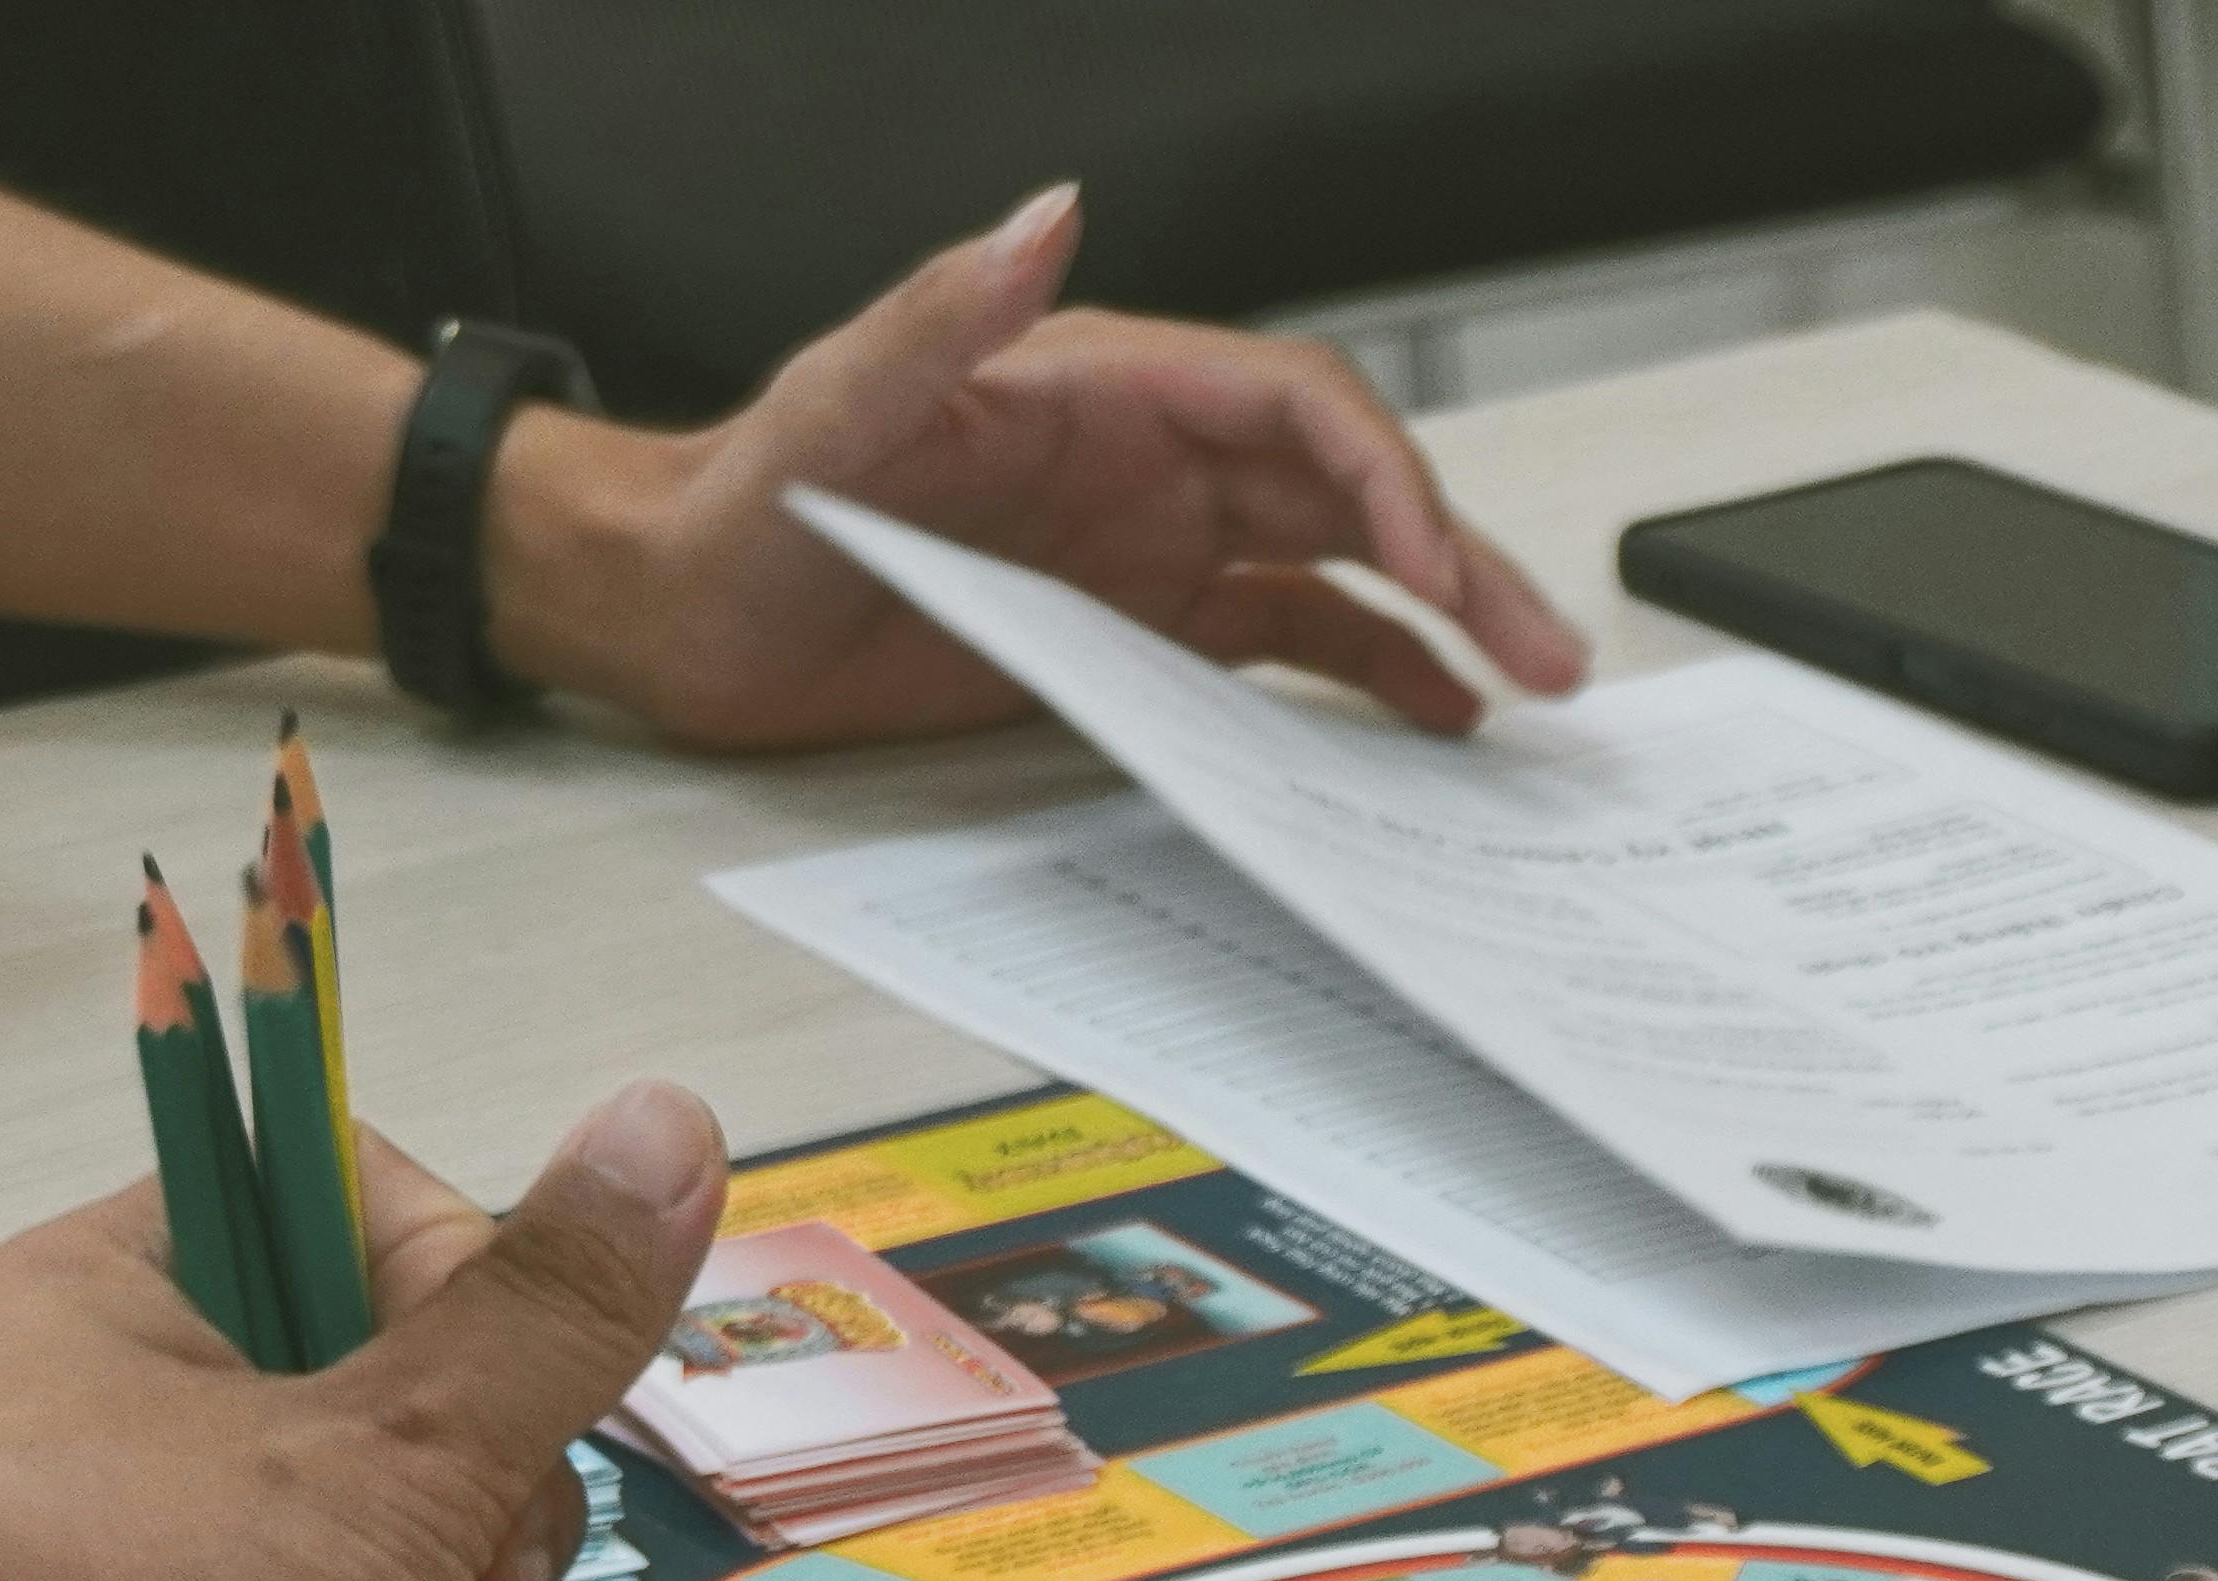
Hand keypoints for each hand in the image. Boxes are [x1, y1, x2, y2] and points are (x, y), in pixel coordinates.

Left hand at [490, 188, 1590, 751]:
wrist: (669, 610)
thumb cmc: (736, 506)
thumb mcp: (829, 410)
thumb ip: (939, 317)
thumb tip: (1044, 216)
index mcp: (1097, 389)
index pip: (1290, 410)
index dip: (1379, 479)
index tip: (1428, 568)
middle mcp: (1142, 461)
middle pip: (1347, 490)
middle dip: (1458, 563)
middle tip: (1548, 651)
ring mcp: (1144, 549)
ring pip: (1335, 573)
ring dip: (1438, 628)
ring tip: (1528, 700)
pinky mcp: (1128, 634)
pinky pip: (1276, 649)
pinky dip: (1361, 681)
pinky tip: (1429, 727)